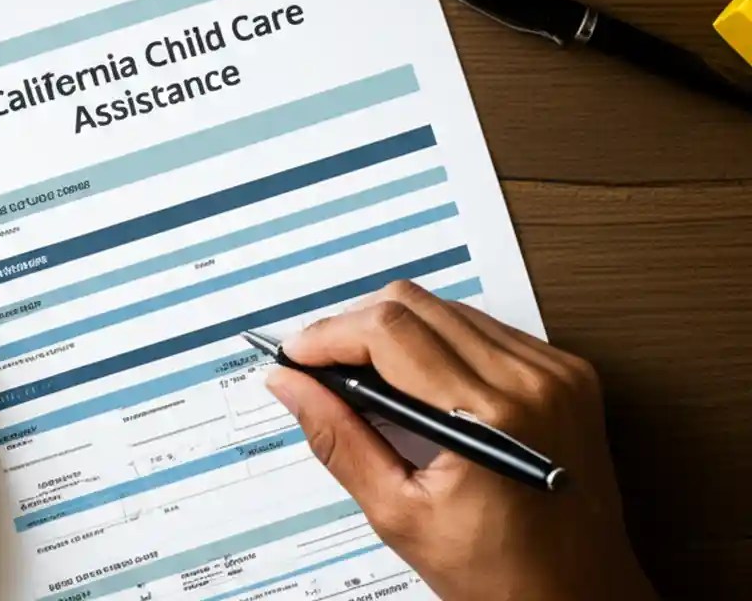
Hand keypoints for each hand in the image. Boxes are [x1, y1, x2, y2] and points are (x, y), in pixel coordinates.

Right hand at [265, 281, 656, 600]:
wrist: (582, 596)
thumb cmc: (504, 575)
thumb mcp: (399, 514)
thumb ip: (339, 440)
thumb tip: (292, 387)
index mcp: (491, 417)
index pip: (389, 331)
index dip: (329, 335)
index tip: (298, 356)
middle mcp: (531, 381)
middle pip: (414, 303)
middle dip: (354, 325)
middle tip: (325, 365)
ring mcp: (556, 372)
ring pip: (448, 308)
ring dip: (397, 330)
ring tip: (370, 376)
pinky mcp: (568, 373)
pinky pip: (487, 329)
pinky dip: (442, 342)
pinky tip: (423, 380)